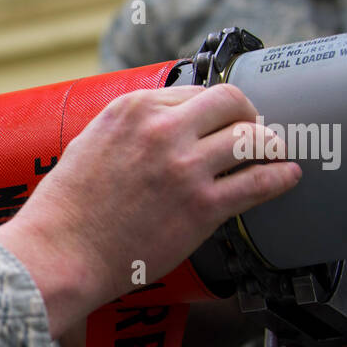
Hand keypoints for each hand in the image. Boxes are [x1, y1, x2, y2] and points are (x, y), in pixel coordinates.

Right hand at [0, 84, 300, 336]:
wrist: (59, 253)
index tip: (221, 121)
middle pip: (231, 102)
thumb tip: (153, 125)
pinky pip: (258, 183)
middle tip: (253, 131)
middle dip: (247, 115)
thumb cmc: (64, 210)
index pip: (194, 93)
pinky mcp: (201, 206)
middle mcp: (162, 129)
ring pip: (252, 138)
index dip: (213, 109)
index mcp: (132, 110)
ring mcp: (184, 167)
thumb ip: (125, 130)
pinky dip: (279, 178)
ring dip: (269, 145)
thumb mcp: (87, 145)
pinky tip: (287, 177)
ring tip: (274, 155)